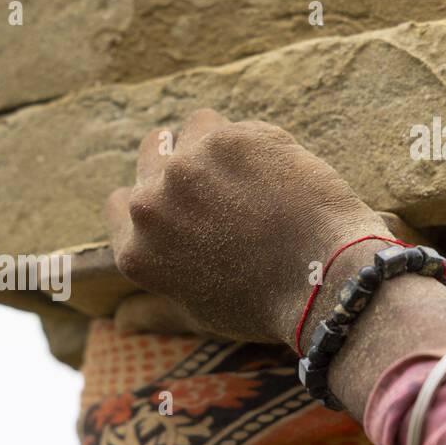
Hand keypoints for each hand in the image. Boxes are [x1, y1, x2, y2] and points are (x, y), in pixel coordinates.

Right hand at [106, 109, 385, 348]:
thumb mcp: (197, 314)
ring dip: (217, 145)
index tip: (189, 204)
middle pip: (152, 154)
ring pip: (193, 129)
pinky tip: (279, 173)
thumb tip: (121, 320)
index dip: (157, 197)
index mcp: (136, 251)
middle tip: (229, 189)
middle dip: (185, 165)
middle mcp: (149, 208)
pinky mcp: (224, 140)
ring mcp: (183, 169)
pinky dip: (255, 142)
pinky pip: (232, 124)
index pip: (122, 202)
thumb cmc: (265, 305)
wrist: (324, 280)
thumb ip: (154, 308)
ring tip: (256, 178)